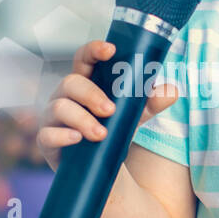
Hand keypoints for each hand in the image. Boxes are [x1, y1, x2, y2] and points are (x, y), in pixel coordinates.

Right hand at [36, 39, 178, 171]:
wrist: (99, 168)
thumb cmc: (111, 132)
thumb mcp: (134, 116)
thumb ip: (150, 102)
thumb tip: (171, 90)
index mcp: (86, 83)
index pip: (84, 59)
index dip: (94, 50)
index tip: (110, 49)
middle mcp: (65, 96)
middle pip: (70, 82)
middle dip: (91, 94)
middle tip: (110, 110)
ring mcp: (53, 118)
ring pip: (59, 107)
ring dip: (82, 119)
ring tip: (101, 134)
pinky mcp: (47, 141)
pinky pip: (47, 134)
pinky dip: (63, 135)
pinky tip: (78, 140)